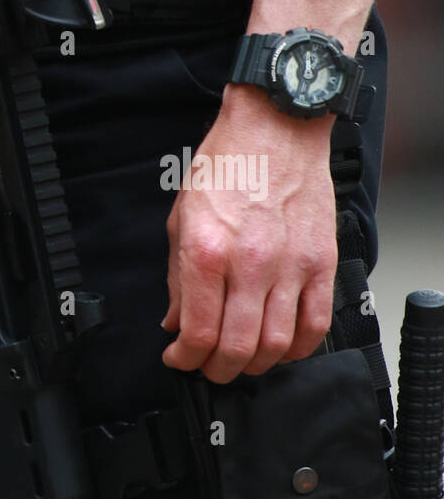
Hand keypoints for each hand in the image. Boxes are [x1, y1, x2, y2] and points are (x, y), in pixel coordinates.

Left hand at [161, 85, 337, 382]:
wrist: (275, 128)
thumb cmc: (227, 164)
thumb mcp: (182, 217)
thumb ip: (177, 276)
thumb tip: (176, 321)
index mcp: (207, 250)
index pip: (198, 331)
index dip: (185, 358)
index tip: (179, 358)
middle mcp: (249, 263)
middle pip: (237, 347)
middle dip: (217, 370)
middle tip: (208, 367)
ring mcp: (290, 266)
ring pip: (277, 345)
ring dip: (256, 364)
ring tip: (242, 359)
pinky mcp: (322, 263)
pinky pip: (316, 324)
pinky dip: (299, 348)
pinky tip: (282, 347)